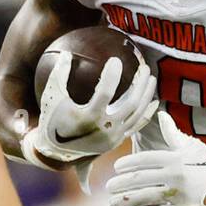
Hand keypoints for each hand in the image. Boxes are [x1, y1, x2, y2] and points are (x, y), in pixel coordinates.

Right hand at [23, 50, 157, 166]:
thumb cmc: (53, 120)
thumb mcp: (52, 96)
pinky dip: (146, 113)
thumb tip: (67, 53)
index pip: (105, 93)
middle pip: (130, 103)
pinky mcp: (117, 140)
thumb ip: (59, 74)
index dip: (112, 75)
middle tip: (144, 67)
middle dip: (140, 84)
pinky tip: (154, 101)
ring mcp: (114, 136)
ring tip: (151, 78)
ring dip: (146, 95)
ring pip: (137, 114)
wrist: (56, 152)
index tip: (115, 60)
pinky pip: (136, 126)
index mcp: (88, 117)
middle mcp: (104, 128)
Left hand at [108, 112, 205, 205]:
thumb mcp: (191, 147)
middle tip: (108, 187)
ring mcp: (178, 195)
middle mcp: (175, 176)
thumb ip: (172, 133)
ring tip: (112, 202)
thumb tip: (161, 114)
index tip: (116, 167)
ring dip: (126, 201)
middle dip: (121, 184)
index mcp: (175, 159)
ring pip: (145, 198)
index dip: (128, 163)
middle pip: (141, 180)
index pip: (145, 159)